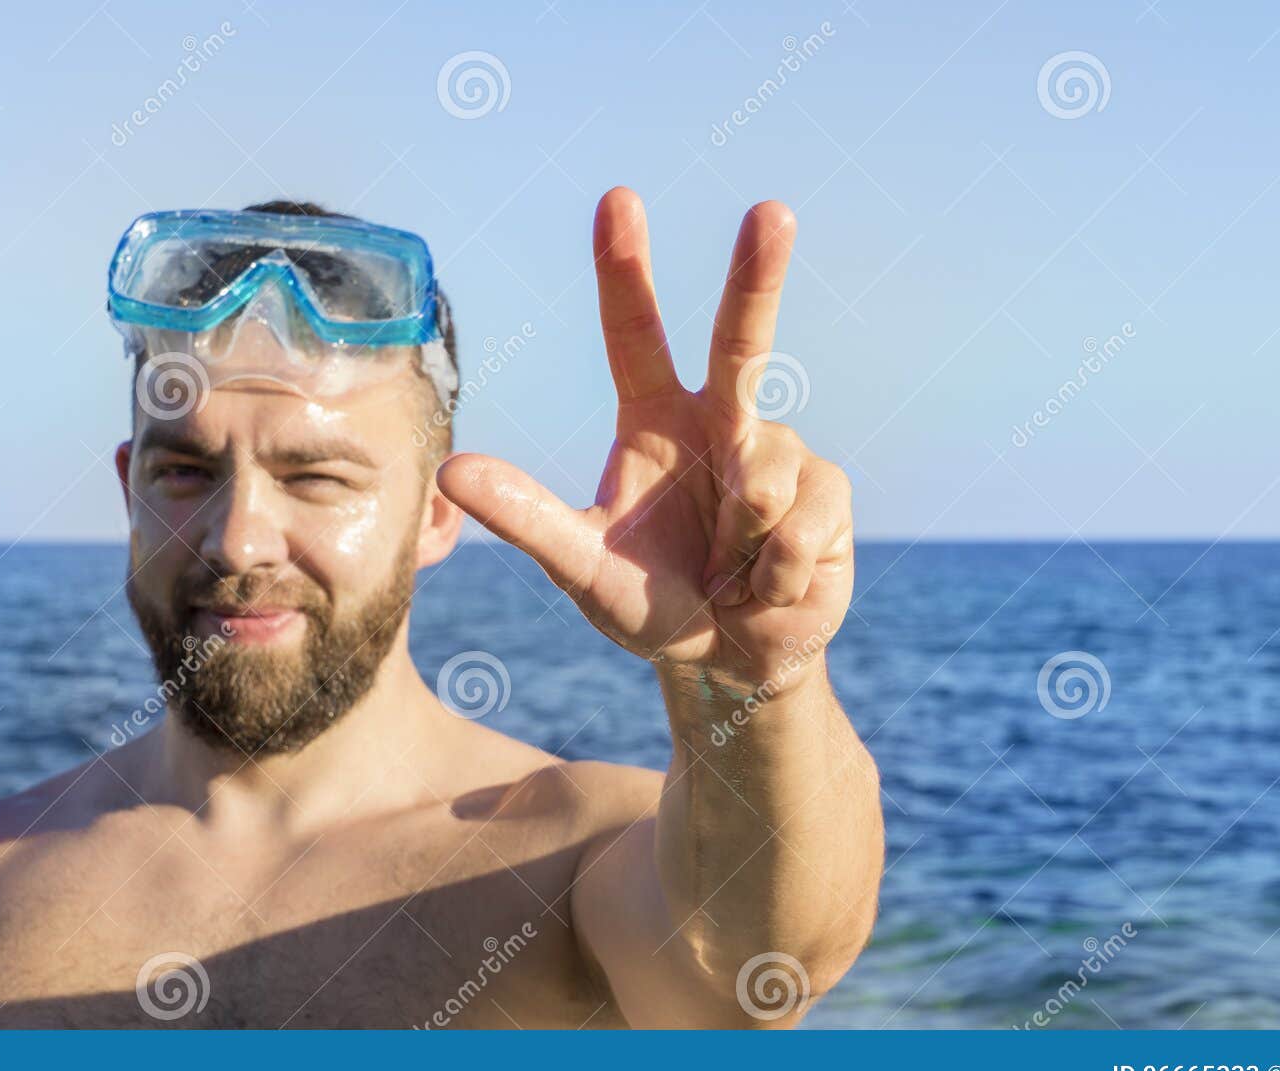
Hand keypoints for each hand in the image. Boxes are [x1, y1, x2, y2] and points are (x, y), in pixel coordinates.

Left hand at [436, 187, 851, 692]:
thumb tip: (451, 469)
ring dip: (739, 545)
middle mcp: (720, 420)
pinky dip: (775, 572)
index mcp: (654, 420)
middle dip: (758, 276)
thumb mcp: (582, 568)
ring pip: (763, 474)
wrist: (732, 660)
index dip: (625, 269)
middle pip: (741, 338)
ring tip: (727, 575)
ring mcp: (780, 451)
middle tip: (771, 211)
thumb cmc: (650, 604)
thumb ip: (527, 518)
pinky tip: (768, 585)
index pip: (636, 332)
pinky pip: (801, 521)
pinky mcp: (829, 491)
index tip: (617, 200)